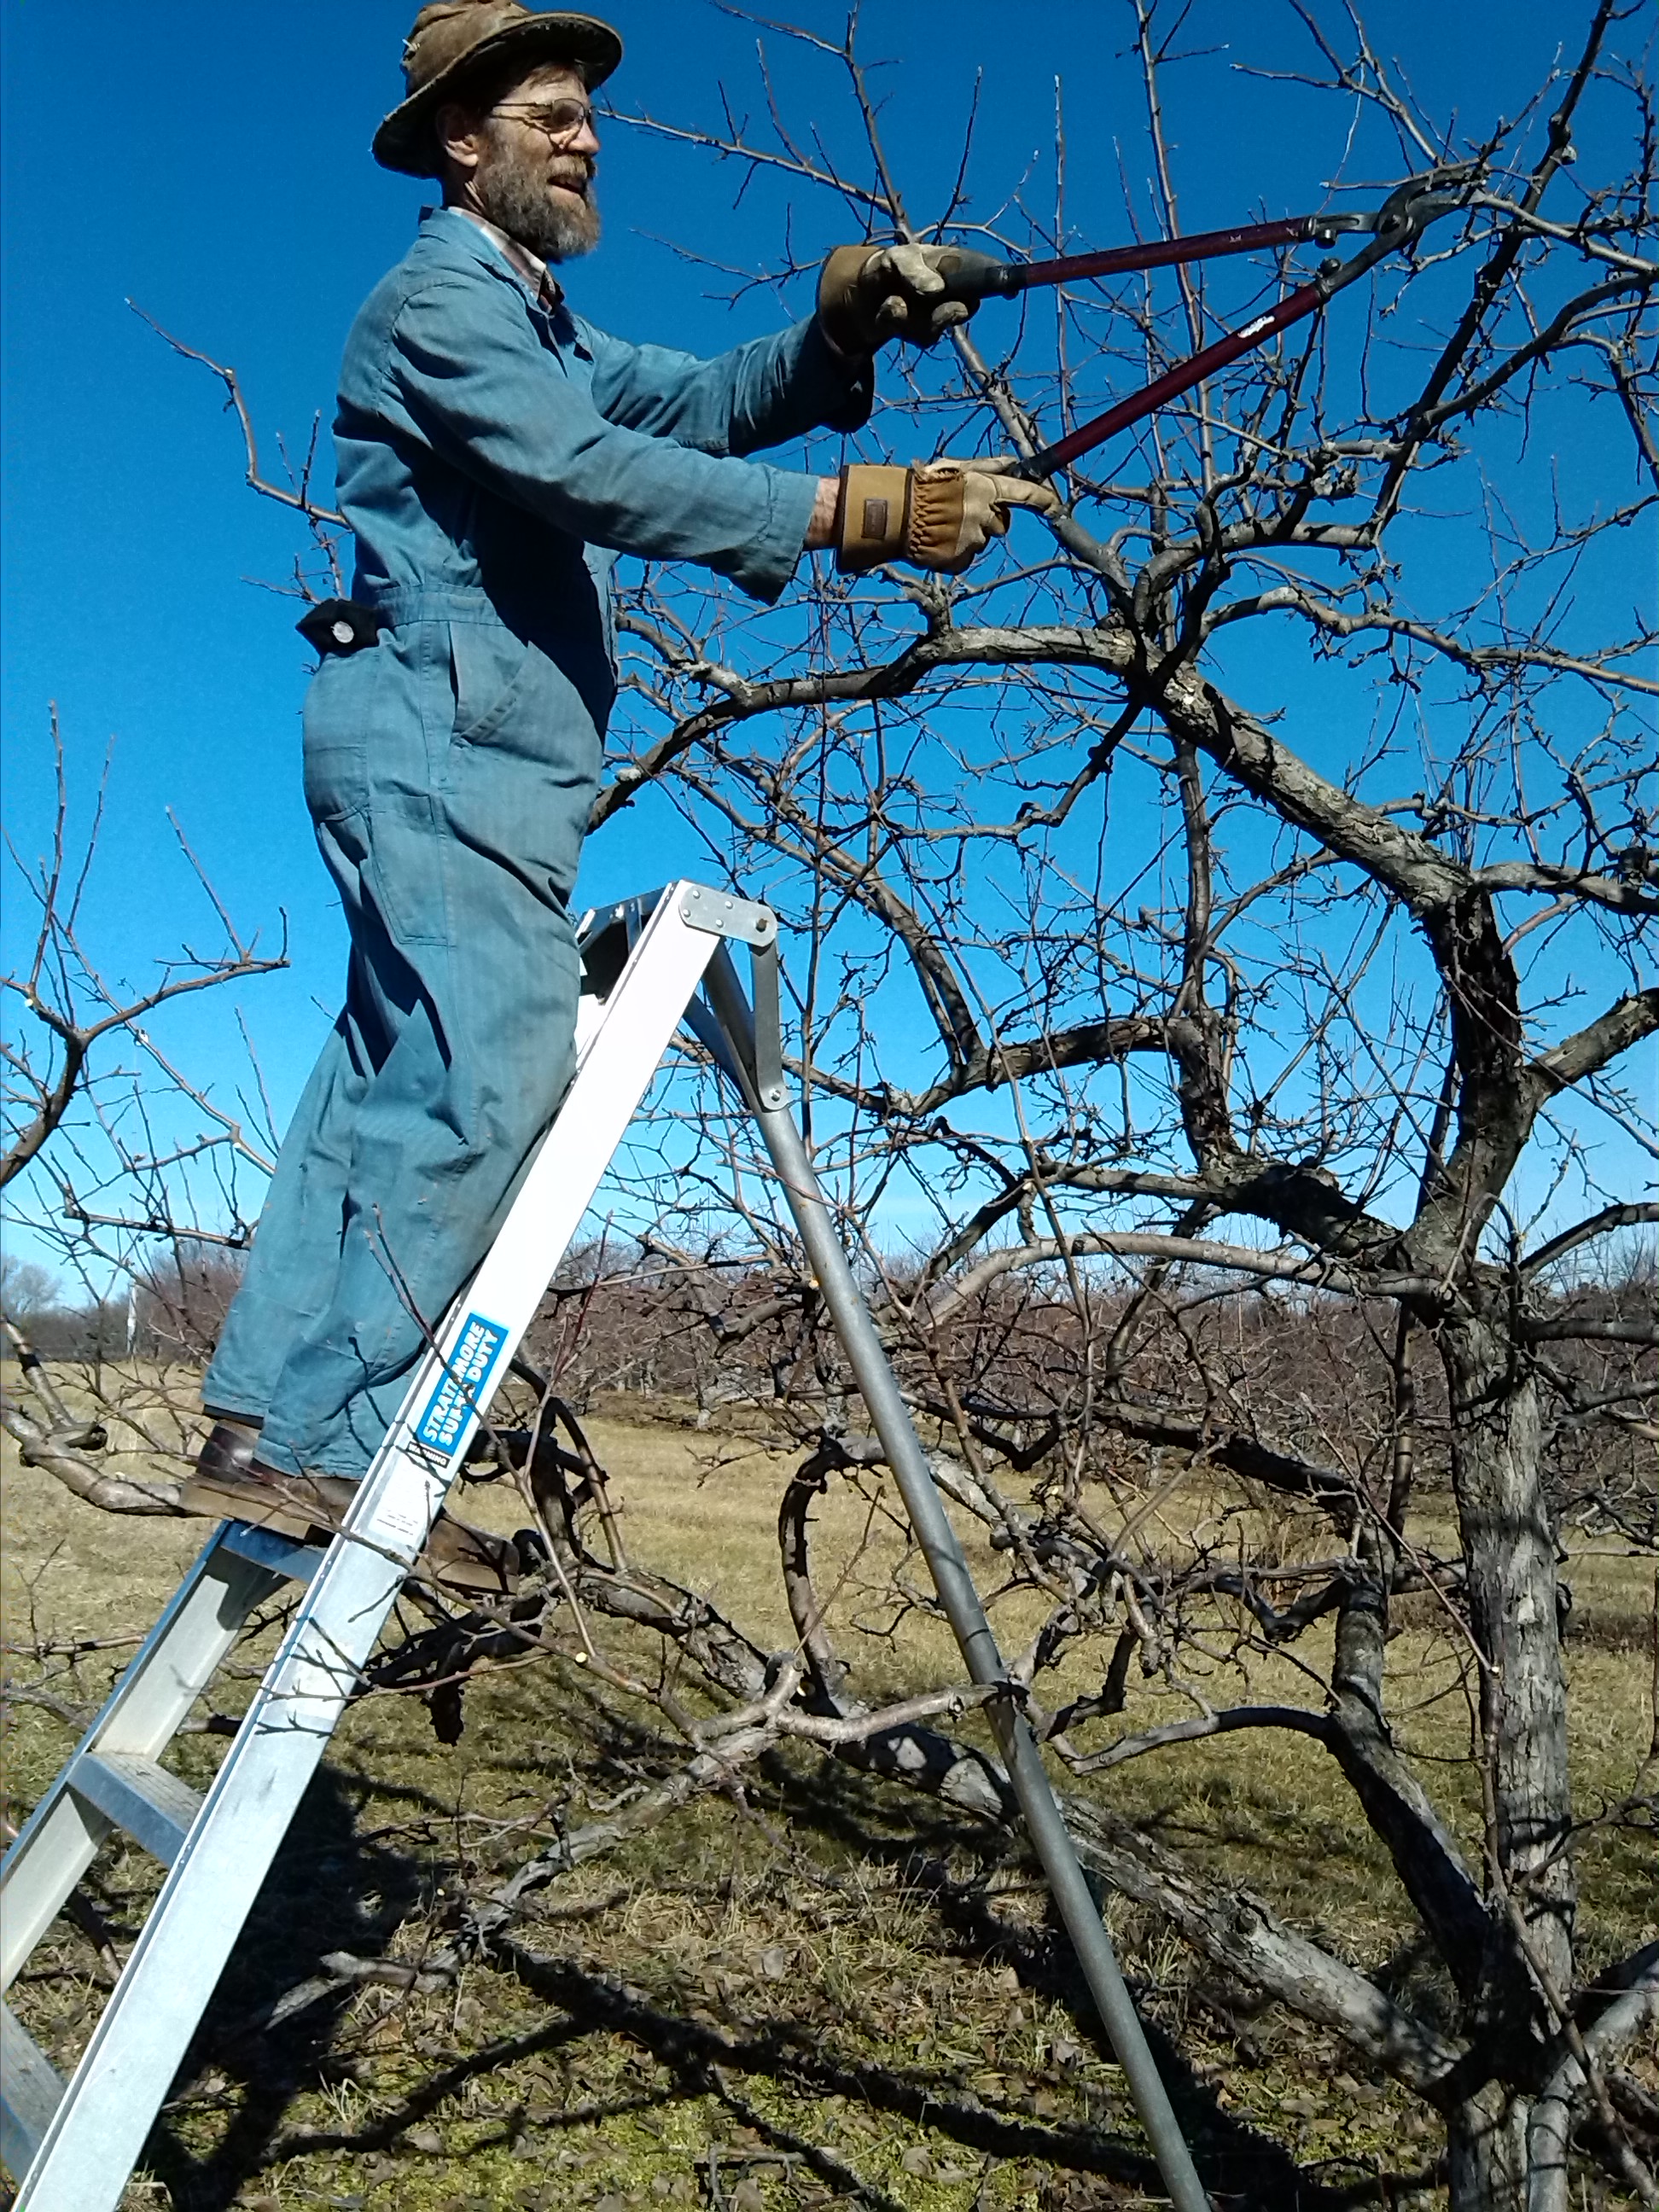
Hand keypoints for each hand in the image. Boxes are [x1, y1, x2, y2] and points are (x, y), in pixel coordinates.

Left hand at [817, 242, 997, 352]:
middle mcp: (954, 291)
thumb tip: (937, 289)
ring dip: (912, 315)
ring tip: (892, 301)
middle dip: (951, 308)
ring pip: (939, 325)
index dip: (1002, 278)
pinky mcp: (925, 335)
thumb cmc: (884, 270)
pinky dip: (898, 321)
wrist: (858, 298)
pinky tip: (886, 310)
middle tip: (934, 300)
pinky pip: (918, 335)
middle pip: (968, 306)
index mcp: (954, 265)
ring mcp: (941, 316)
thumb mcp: (893, 260)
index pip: (985, 270)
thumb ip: (912, 269)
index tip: (1010, 287)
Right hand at [830, 458, 1059, 574]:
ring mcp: (973, 541)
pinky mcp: (960, 561)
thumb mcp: (957, 467)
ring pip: (982, 540)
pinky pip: (967, 557)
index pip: (1026, 494)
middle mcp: (985, 516)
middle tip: (963, 511)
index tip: (1055, 504)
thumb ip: (989, 466)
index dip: (1044, 499)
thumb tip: (1013, 462)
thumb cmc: (925, 486)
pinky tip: (940, 540)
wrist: (895, 515)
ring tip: (944, 525)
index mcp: (986, 489)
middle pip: (1002, 523)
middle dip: (989, 518)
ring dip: (969, 534)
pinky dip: (957, 551)